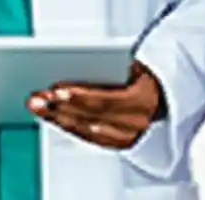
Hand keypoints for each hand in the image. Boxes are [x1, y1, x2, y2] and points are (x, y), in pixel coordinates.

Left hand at [28, 61, 165, 148]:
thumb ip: (112, 65)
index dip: (79, 96)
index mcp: (143, 99)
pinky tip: (52, 117)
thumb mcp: (134, 63)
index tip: (57, 89)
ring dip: (59, 118)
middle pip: (91, 117)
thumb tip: (80, 61)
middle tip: (37, 98)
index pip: (106, 100)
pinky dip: (69, 126)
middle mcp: (137, 123)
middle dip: (61, 108)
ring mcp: (128, 136)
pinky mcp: (119, 143)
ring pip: (87, 129)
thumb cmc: (145, 73)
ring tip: (38, 106)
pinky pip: (89, 137)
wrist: (167, 94)